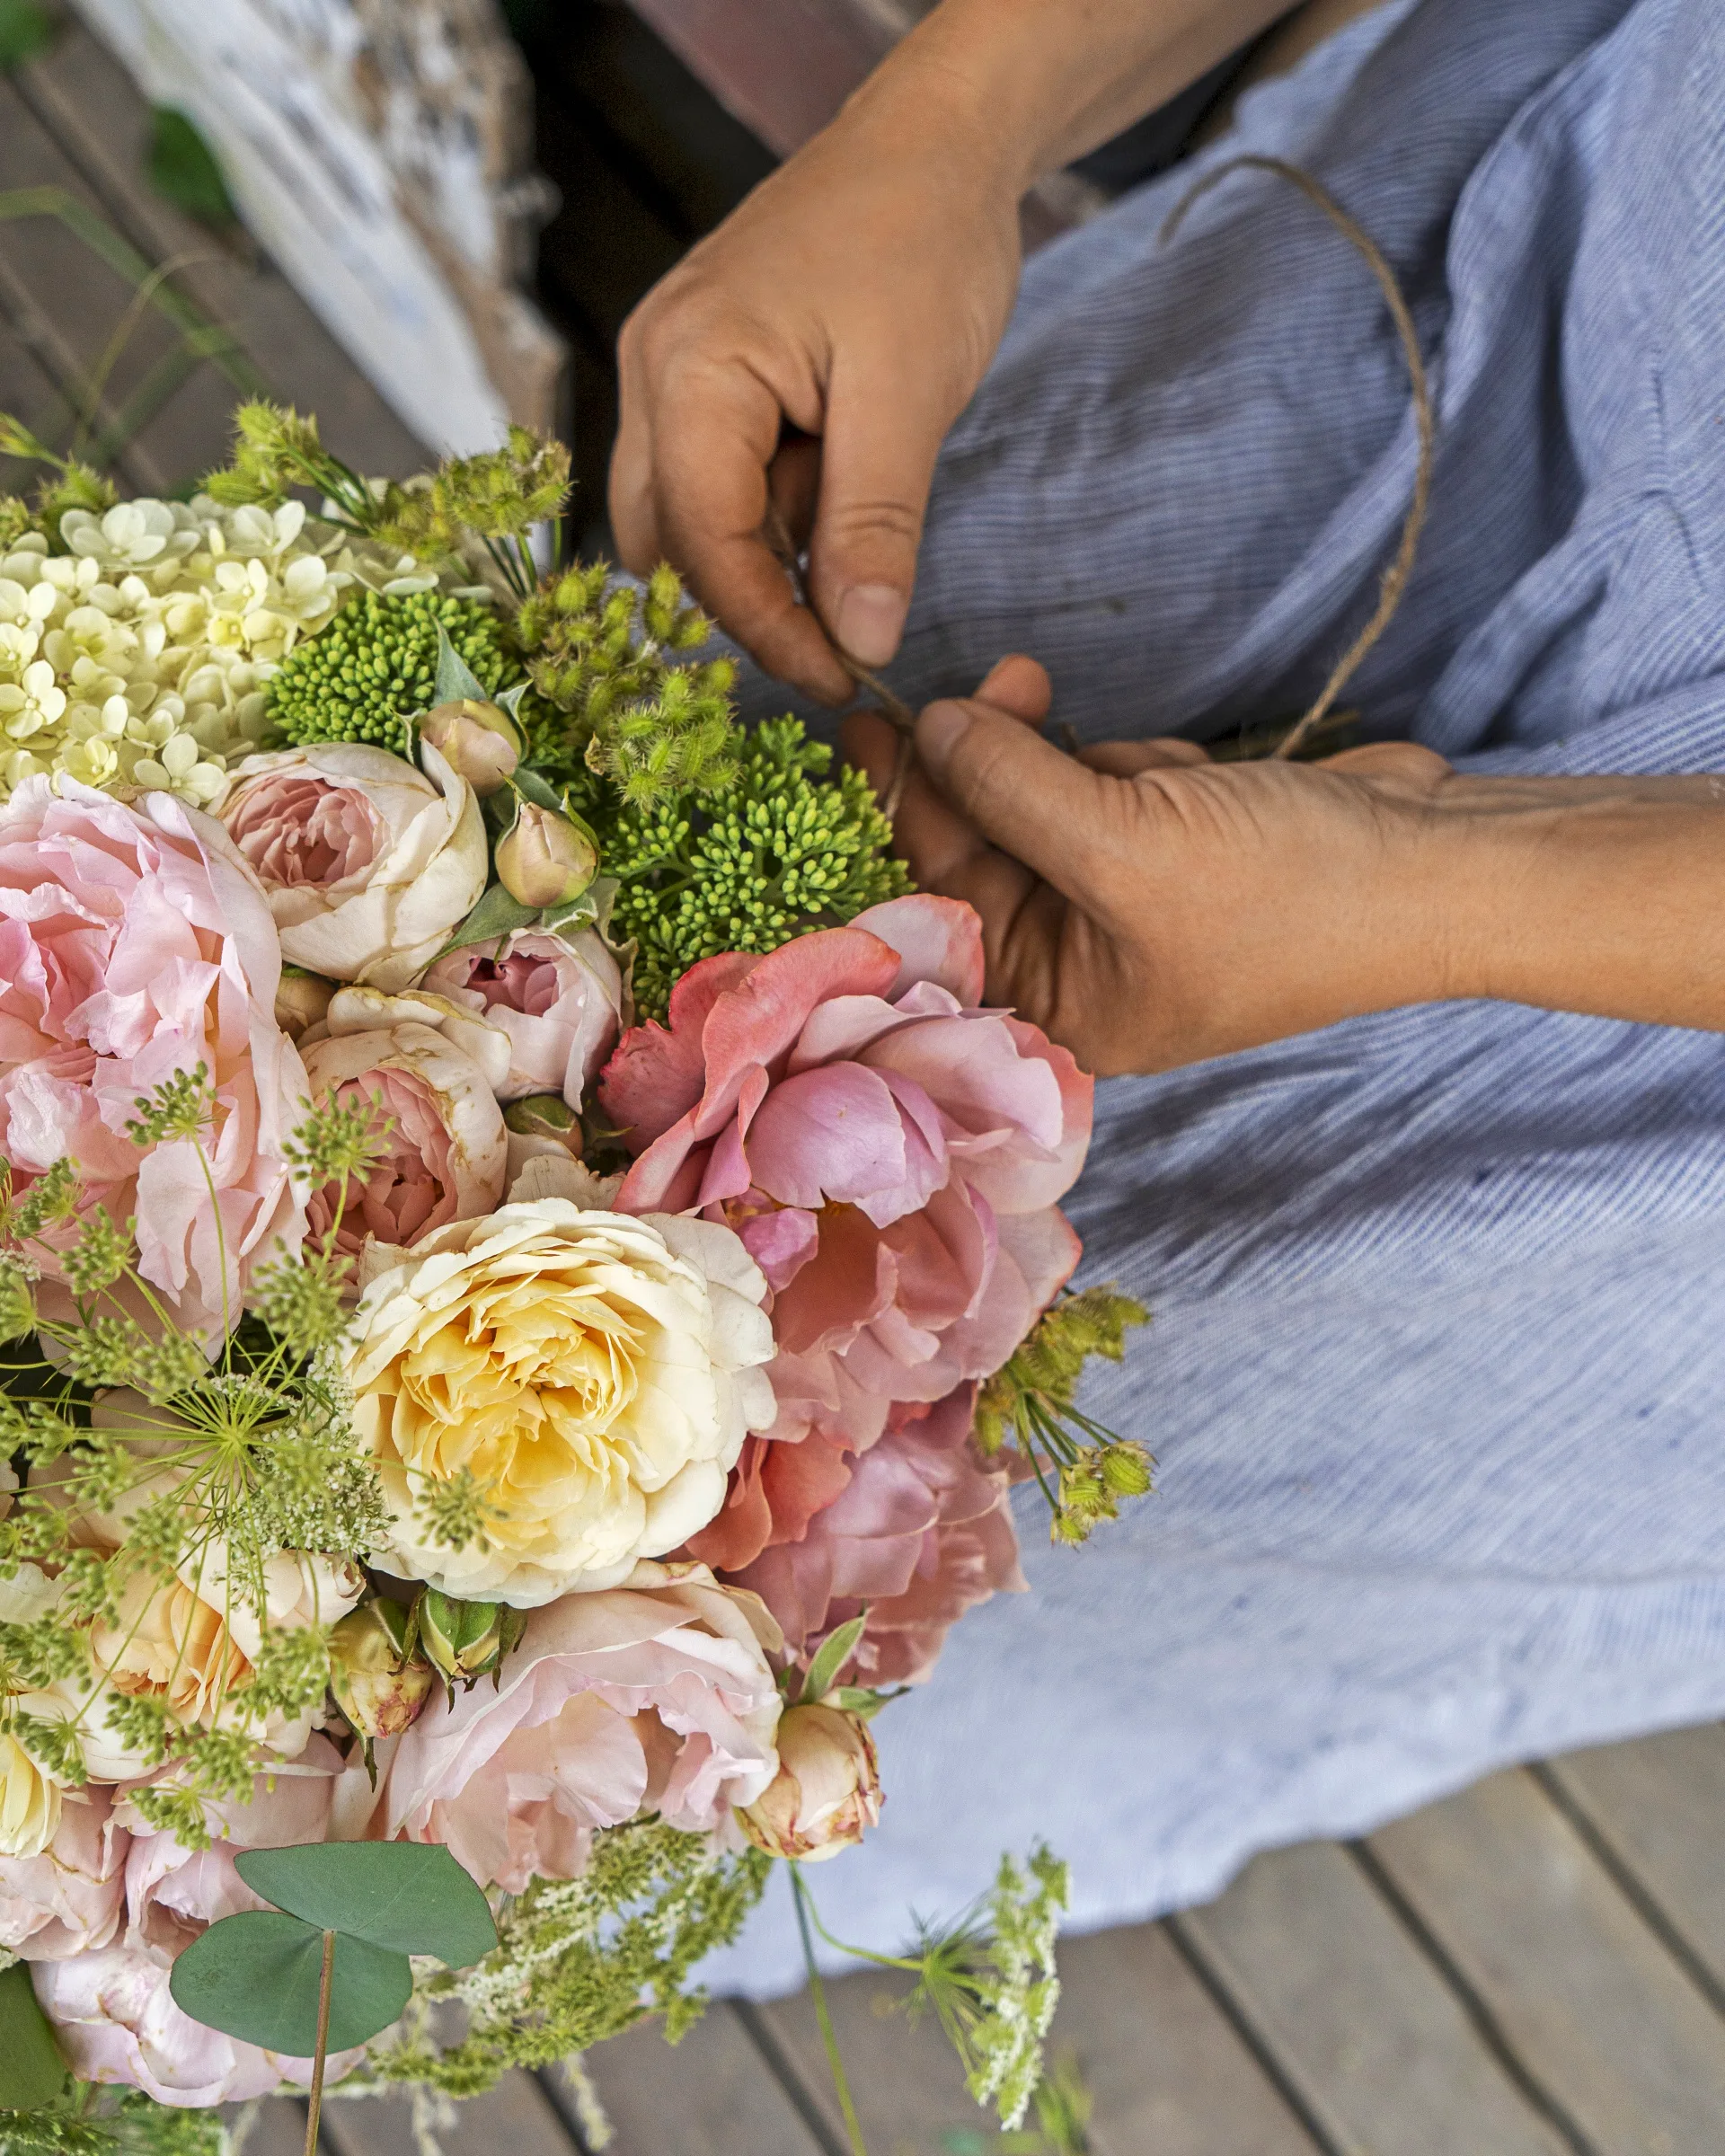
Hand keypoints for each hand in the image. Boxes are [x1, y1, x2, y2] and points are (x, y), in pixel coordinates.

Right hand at [610, 71, 1022, 702]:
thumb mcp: (910, 396)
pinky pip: (720, 478)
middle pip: (675, 542)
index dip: (770, 629)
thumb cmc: (922, 239)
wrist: (936, 144)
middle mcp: (654, 370)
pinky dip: (774, 515)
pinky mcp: (706, 378)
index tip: (840, 678)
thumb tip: (862, 642)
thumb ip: (874, 526)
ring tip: (850, 556)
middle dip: (755, 602)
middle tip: (844, 642)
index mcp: (690, 370)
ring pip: (692, 518)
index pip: (705, 546)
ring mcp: (671, 372)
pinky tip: (836, 502)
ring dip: (765, 559)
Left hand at [844, 658, 1462, 1072]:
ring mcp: (1123, 902)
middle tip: (988, 686)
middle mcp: (1077, 965)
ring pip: (1037, 801)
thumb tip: (928, 727)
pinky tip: (1193, 776)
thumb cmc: (1288, 894)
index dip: (887, 824)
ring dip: (1081, 767)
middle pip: (975, 848)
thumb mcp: (1127, 844)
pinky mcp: (1167, 845)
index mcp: (1055, 1008)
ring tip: (1153, 771)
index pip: (932, 912)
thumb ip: (1010, 787)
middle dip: (989, 770)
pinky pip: (1103, 784)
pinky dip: (1136, 767)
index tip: (854, 735)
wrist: (1438, 866)